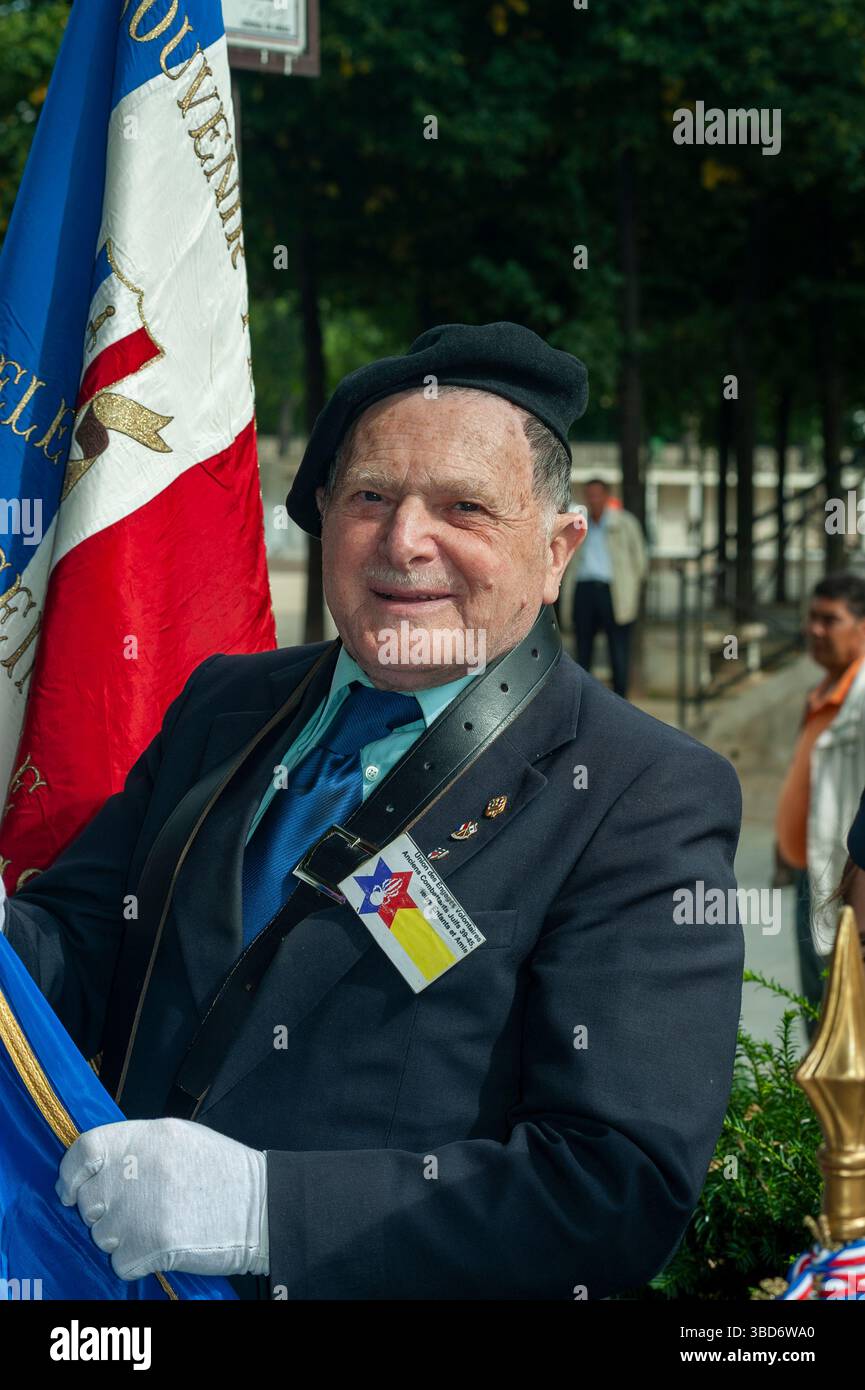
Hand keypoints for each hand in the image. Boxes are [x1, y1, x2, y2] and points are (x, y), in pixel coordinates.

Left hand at [56, 1117, 268, 1280]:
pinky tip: (162, 1247)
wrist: (263, 1205)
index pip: (85, 1149)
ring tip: (155, 1228)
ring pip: (101, 1236)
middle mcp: (138, 1170)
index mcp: (146, 1138)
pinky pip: (120, 1263)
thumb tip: (97, 1167)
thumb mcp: (180, 1138)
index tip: (71, 1190)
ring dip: (121, 1239)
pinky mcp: (153, 1244)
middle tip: (130, 1214)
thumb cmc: (223, 1172)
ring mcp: (143, 1209)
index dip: (70, 1173)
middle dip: (101, 1213)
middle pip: (89, 1200)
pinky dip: (136, 1262)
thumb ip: (137, 1148)